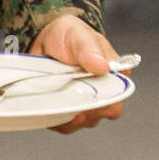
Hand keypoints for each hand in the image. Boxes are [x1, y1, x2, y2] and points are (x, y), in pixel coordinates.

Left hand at [29, 15, 124, 133]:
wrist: (42, 41)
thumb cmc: (66, 36)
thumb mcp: (77, 35)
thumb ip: (88, 49)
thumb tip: (102, 66)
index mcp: (114, 75)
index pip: (116, 97)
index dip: (102, 101)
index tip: (85, 96)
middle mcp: (103, 92)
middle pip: (101, 113)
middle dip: (85, 110)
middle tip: (67, 99)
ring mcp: (85, 103)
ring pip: (83, 122)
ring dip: (69, 116)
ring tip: (55, 100)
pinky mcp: (67, 111)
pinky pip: (64, 125)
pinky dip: (55, 119)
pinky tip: (48, 107)